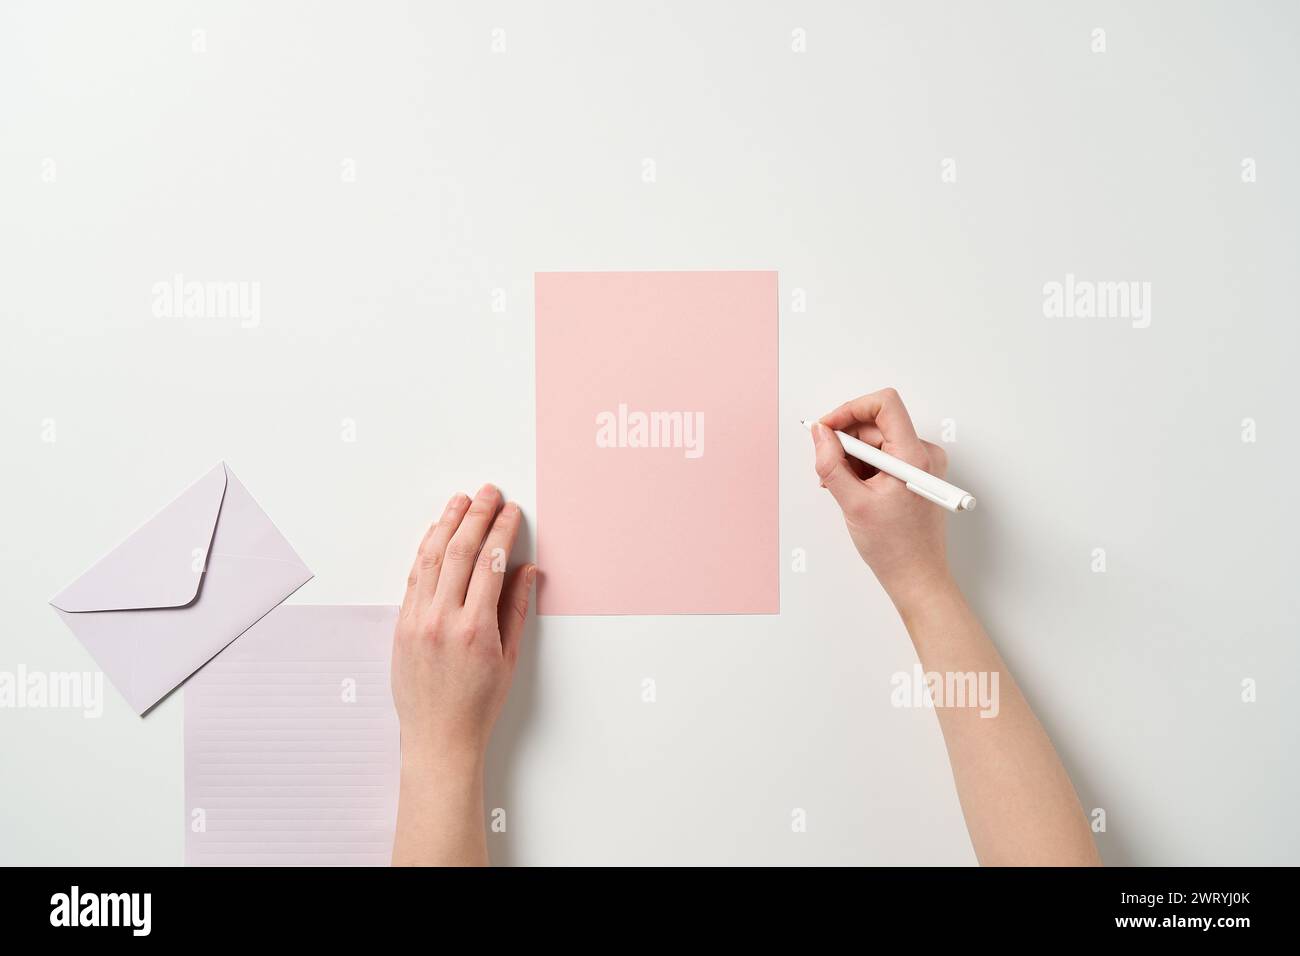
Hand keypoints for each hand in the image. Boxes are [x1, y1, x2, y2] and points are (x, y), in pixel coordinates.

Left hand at [392, 484, 534, 775]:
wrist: (438, 736)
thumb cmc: (478, 704)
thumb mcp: (509, 659)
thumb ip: (516, 610)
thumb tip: (526, 570)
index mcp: (475, 629)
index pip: (490, 563)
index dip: (502, 531)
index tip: (512, 512)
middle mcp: (442, 620)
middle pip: (460, 552)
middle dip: (477, 516)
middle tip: (489, 493)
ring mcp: (417, 621)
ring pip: (430, 558)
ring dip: (447, 524)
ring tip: (461, 501)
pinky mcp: (401, 625)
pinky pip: (414, 577)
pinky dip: (425, 550)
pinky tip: (436, 533)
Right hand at [810, 388, 951, 607]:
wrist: (917, 576)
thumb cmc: (894, 548)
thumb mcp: (853, 503)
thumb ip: (831, 463)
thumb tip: (820, 433)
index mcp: (914, 457)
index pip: (884, 404)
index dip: (851, 409)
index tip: (828, 427)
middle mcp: (925, 454)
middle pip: (877, 425)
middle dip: (846, 442)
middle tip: (828, 469)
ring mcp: (923, 464)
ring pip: (878, 441)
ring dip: (853, 458)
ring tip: (843, 488)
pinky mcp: (918, 474)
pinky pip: (885, 455)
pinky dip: (864, 468)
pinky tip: (855, 491)